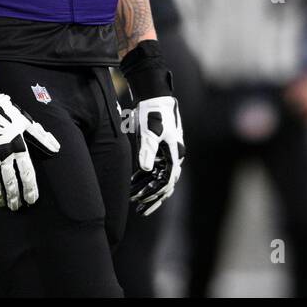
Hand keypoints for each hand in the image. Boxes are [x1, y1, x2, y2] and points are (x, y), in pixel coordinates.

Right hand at [0, 75, 60, 210]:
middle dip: (15, 198)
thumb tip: (56, 149)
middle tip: (17, 207)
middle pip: (11, 183)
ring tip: (3, 204)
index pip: (27, 174)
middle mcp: (2, 154)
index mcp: (17, 145)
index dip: (30, 190)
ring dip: (0, 197)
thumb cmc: (3, 112)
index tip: (31, 200)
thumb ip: (40, 137)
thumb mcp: (24, 121)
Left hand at [128, 95, 184, 216]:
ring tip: (134, 200)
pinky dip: (144, 177)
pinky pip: (152, 168)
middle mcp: (173, 155)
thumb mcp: (149, 132)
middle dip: (152, 198)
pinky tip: (132, 183)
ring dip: (146, 188)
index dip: (155, 193)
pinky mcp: (158, 148)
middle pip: (165, 183)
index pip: (167, 181)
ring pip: (157, 177)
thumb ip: (147, 150)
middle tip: (140, 211)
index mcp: (174, 153)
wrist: (154, 95)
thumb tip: (145, 169)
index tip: (143, 202)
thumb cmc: (153, 112)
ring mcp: (166, 152)